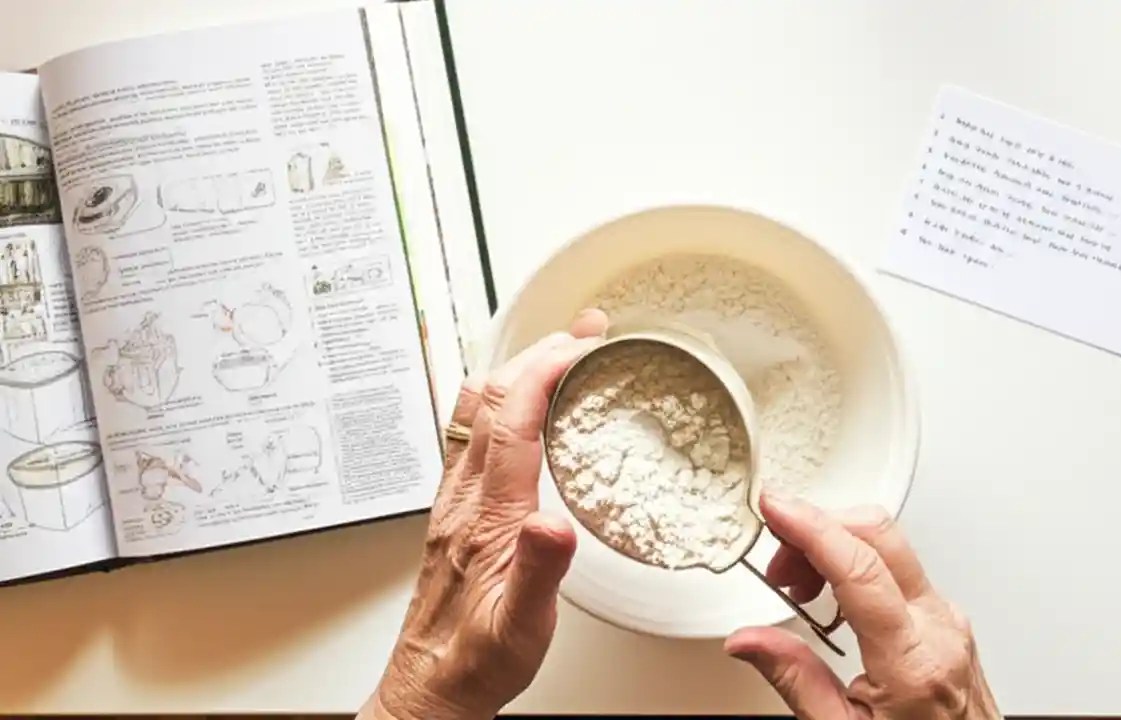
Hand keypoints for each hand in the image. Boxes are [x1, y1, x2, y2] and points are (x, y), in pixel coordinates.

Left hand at [362, 310, 608, 719]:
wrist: (433, 684)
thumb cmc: (477, 659)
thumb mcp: (522, 627)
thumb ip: (539, 572)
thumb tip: (553, 525)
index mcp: (488, 515)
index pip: (513, 418)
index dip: (546, 369)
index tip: (583, 343)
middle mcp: (466, 496)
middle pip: (493, 397)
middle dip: (540, 352)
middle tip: (586, 332)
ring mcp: (458, 499)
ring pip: (479, 409)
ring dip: (520, 371)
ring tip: (562, 353)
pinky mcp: (458, 509)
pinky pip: (478, 434)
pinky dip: (509, 402)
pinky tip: (528, 409)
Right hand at [725, 495, 999, 719]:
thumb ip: (796, 682)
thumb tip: (748, 640)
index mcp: (914, 663)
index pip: (862, 568)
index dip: (812, 528)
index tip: (776, 508)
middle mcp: (940, 629)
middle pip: (880, 535)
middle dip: (817, 528)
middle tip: (776, 557)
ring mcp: (949, 619)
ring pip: (889, 545)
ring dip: (833, 547)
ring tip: (798, 587)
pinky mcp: (948, 618)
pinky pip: (899, 567)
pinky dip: (856, 564)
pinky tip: (830, 595)